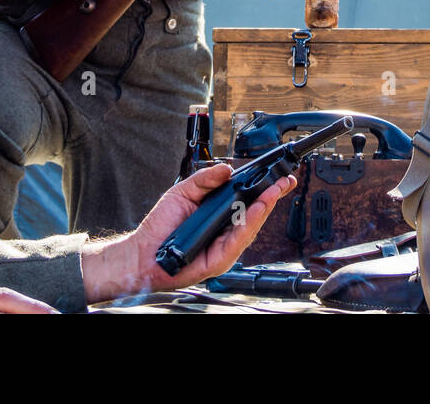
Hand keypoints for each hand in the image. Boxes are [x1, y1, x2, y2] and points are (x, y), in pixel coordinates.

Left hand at [80, 164, 295, 302]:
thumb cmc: (161, 227)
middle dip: (273, 195)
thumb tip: (226, 168)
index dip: (265, 189)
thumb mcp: (183, 192)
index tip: (279, 176)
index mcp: (221, 216)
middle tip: (286, 180)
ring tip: (274, 191)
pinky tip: (256, 211)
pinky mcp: (220, 260)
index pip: (249, 201)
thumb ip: (205, 179)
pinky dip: (249, 225)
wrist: (143, 253)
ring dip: (265, 207)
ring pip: (251, 227)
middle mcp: (227, 232)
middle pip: (256, 214)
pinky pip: (238, 241)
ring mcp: (225, 247)